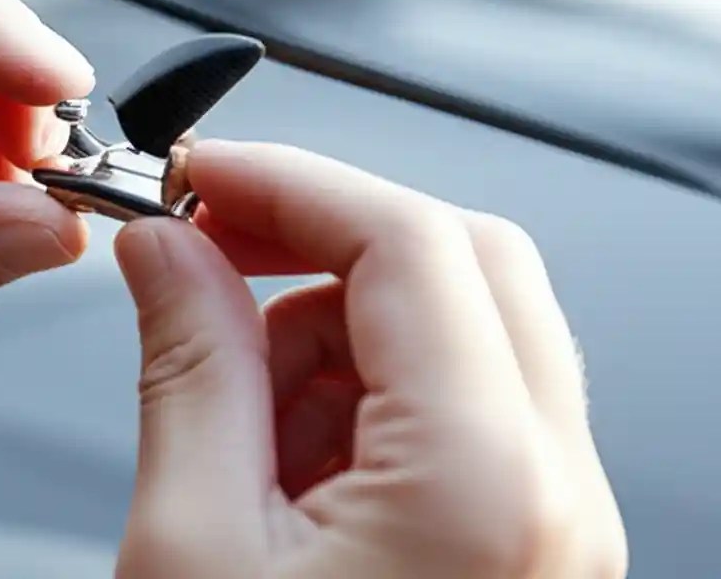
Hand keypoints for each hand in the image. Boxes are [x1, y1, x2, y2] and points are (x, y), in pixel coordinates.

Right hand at [113, 141, 626, 577]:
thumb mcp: (189, 546)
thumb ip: (187, 373)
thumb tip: (165, 251)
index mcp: (484, 485)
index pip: (410, 241)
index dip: (292, 183)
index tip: (203, 178)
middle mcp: (554, 495)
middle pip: (462, 265)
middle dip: (321, 244)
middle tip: (214, 253)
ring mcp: (555, 521)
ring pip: (460, 332)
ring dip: (332, 335)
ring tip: (239, 421)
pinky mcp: (528, 543)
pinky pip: (460, 411)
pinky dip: (361, 403)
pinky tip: (282, 473)